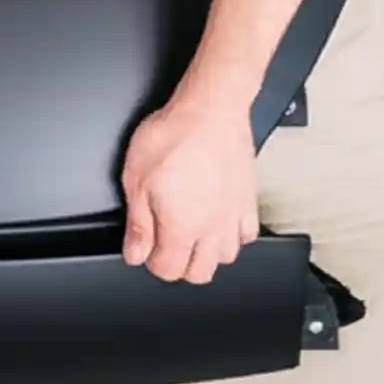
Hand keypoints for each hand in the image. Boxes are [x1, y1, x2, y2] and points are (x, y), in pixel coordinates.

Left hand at [120, 101, 259, 283]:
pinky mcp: (248, 199)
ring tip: (192, 237)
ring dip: (207, 254)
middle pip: (200, 273)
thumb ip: (137, 223)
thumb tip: (135, 253)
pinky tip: (219, 222)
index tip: (145, 248)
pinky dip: (233, 236)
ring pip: (227, 257)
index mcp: (182, 228)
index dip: (152, 262)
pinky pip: (247, 234)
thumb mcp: (137, 179)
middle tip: (166, 245)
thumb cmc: (174, 136)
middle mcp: (212, 228)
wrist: (210, 110)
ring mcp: (233, 215)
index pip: (169, 270)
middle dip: (180, 266)